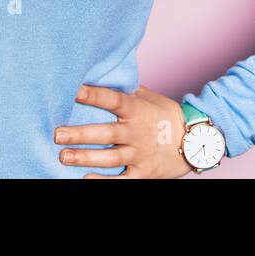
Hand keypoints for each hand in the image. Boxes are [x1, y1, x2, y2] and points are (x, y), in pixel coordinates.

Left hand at [53, 83, 196, 177]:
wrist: (196, 141)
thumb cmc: (167, 115)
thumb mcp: (149, 97)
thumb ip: (126, 89)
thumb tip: (102, 73)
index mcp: (137, 110)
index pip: (113, 99)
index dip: (94, 95)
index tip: (74, 90)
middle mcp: (137, 132)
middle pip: (106, 132)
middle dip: (81, 134)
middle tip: (58, 134)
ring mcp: (140, 154)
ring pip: (110, 157)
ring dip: (86, 158)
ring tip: (64, 157)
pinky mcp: (144, 174)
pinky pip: (122, 180)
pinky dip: (104, 182)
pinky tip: (85, 180)